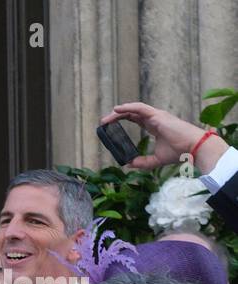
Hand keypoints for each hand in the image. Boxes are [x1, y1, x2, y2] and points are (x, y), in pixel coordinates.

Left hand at [103, 102, 229, 174]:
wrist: (192, 148)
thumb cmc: (179, 152)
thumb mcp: (156, 160)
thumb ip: (143, 162)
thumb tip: (128, 164)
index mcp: (155, 126)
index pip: (136, 119)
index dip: (123, 119)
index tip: (110, 125)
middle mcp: (155, 119)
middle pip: (132, 113)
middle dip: (117, 116)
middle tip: (103, 123)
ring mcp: (156, 116)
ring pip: (134, 109)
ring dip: (118, 112)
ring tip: (105, 119)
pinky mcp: (158, 115)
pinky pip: (140, 108)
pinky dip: (128, 107)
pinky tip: (116, 110)